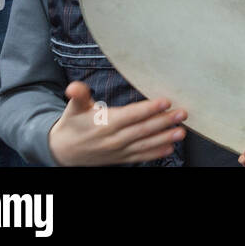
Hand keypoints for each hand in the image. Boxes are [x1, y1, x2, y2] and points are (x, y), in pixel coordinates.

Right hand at [47, 81, 186, 165]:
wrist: (62, 151)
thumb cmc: (73, 124)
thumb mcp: (74, 108)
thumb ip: (78, 96)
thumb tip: (73, 86)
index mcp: (104, 124)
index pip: (130, 115)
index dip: (148, 109)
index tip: (165, 101)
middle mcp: (113, 139)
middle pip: (142, 130)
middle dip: (163, 122)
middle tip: (182, 113)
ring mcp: (118, 151)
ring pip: (144, 145)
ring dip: (164, 138)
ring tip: (181, 132)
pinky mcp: (120, 159)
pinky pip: (140, 157)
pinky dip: (155, 153)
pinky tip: (170, 148)